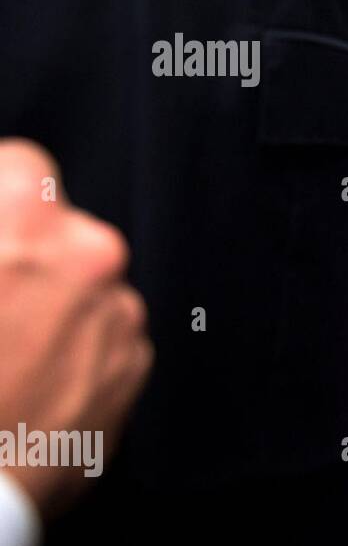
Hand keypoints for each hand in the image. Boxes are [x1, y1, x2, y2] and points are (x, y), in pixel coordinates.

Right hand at [0, 140, 151, 515]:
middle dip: (24, 254)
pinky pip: (105, 332)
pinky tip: (28, 380)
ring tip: (3, 350)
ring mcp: (121, 316)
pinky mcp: (136, 365)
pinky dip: (74, 345)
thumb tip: (2, 215)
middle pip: (60, 229)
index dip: (0, 189)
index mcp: (30, 232)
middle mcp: (92, 262)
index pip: (24, 165)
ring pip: (85, 283)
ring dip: (52, 302)